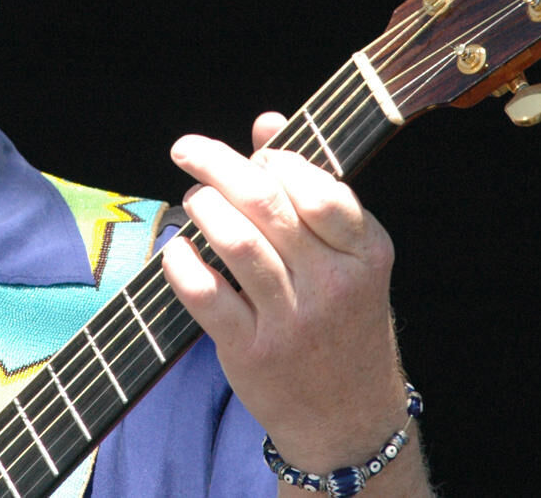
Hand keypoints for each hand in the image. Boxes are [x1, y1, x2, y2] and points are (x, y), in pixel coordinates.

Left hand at [161, 113, 408, 471]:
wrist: (349, 418)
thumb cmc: (343, 317)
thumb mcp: (347, 254)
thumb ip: (309, 183)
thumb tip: (267, 123)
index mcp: (365, 252)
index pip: (319, 188)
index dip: (276, 160)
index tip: (253, 154)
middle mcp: (333, 284)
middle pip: (265, 204)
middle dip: (215, 164)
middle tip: (187, 150)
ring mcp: (293, 321)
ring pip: (234, 242)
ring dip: (200, 207)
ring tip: (192, 199)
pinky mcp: (253, 353)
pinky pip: (206, 295)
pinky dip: (181, 264)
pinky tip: (176, 248)